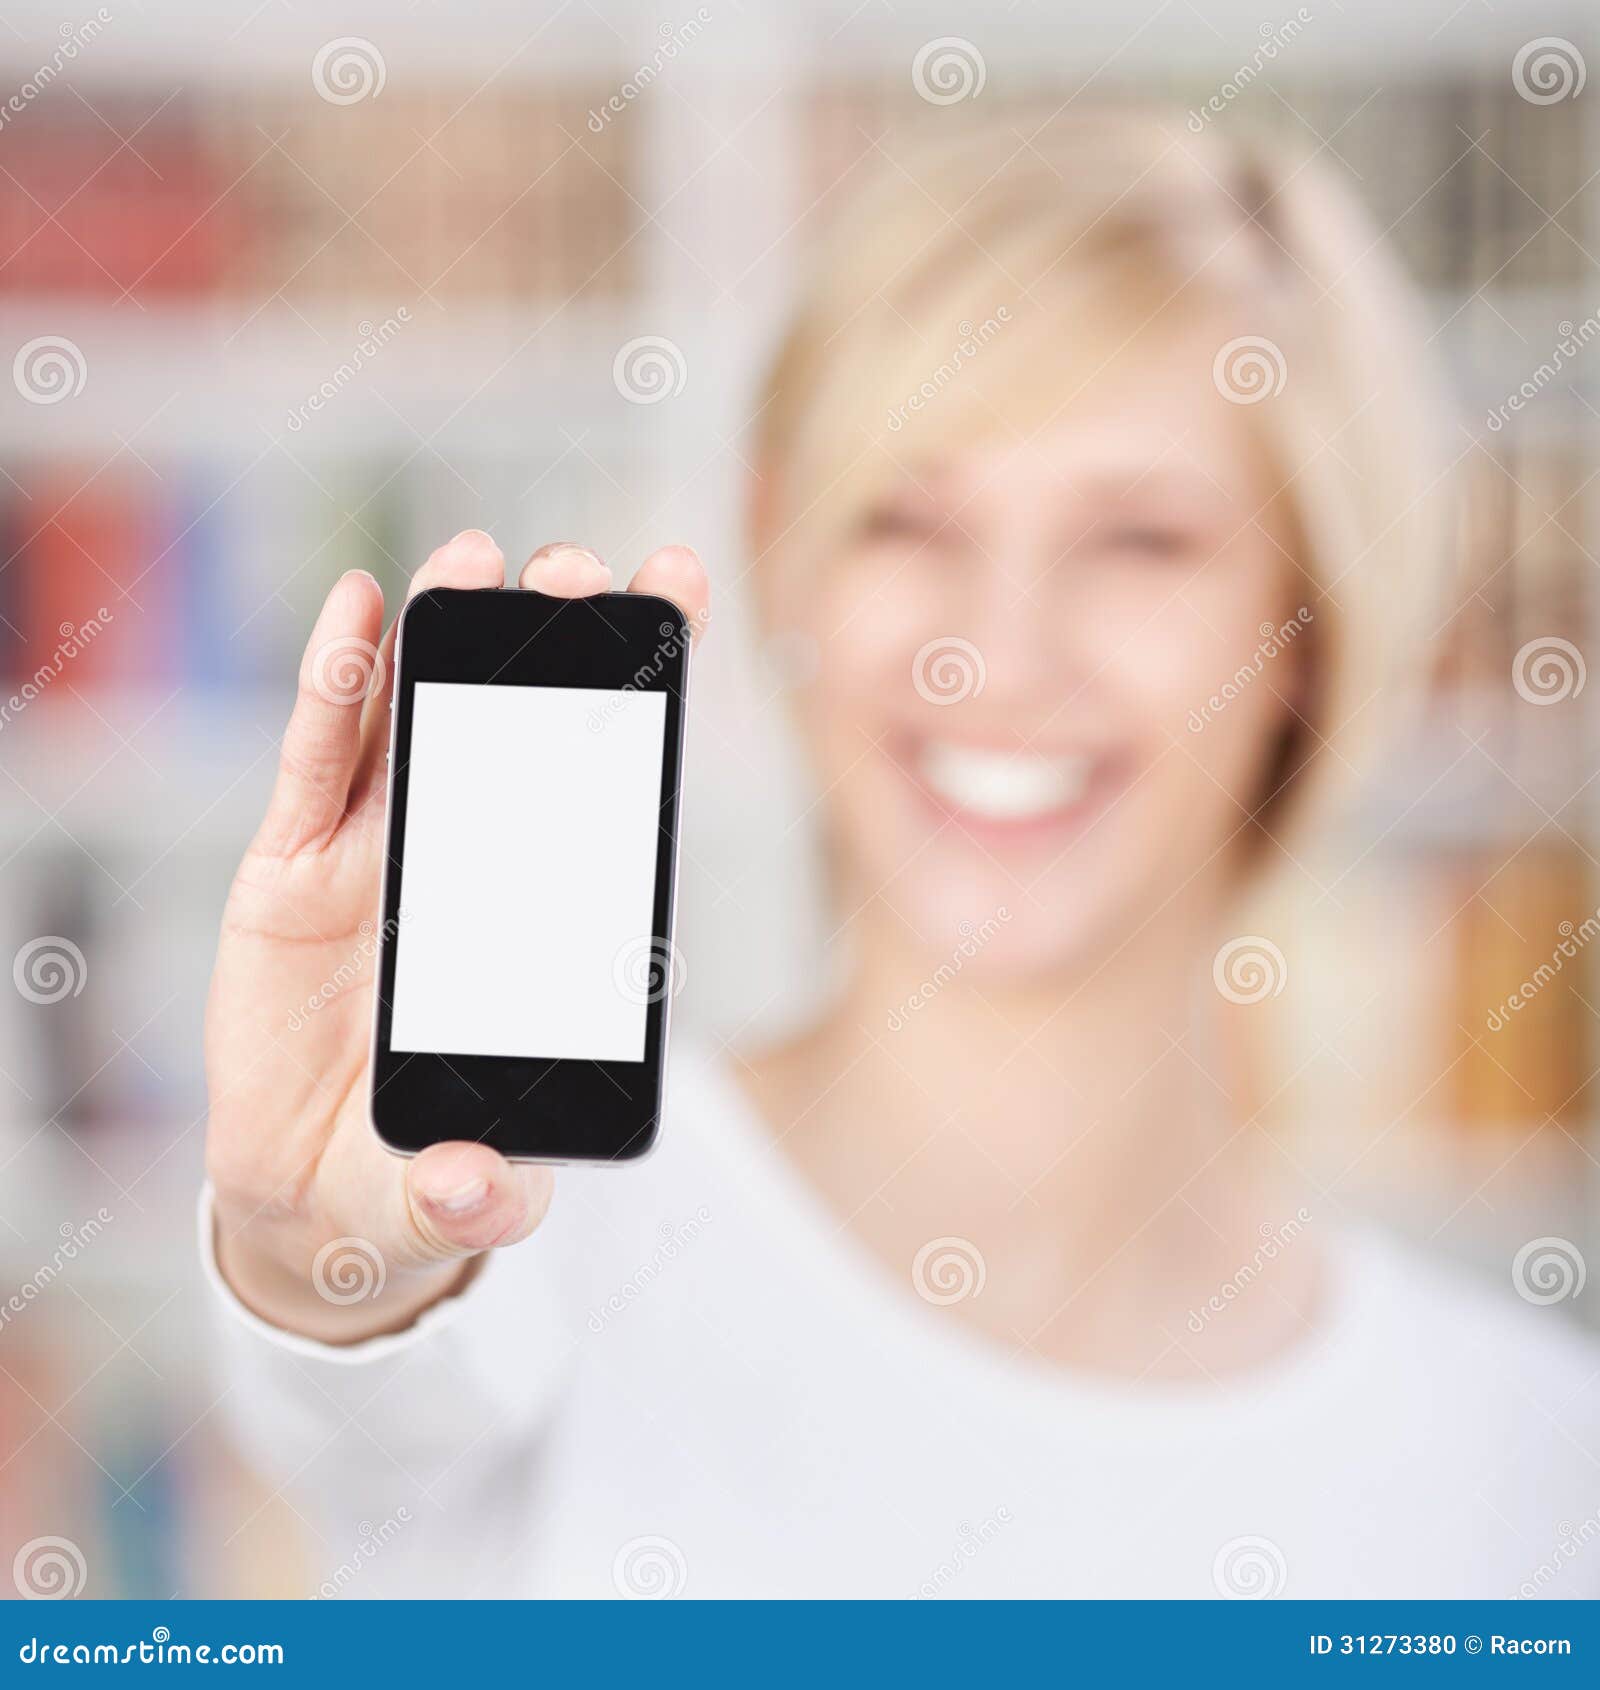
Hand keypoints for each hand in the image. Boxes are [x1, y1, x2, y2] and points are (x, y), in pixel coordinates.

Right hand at [204, 534, 708, 1342]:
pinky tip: (358, 612)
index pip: (599, 789)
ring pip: (412, 724)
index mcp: (535, 921)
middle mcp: (467, 867)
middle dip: (548, 646)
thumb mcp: (451, 1196)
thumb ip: (473, 1196)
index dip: (639, 695)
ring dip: (444, 638)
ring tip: (474, 561)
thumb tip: (473, 1191)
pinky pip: (314, 763)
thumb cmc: (411, 1167)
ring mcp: (376, 857)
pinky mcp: (290, 870)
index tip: (680, 593)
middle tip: (576, 574)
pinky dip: (332, 686)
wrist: (307, 1185)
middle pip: (513, 731)